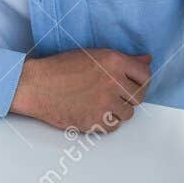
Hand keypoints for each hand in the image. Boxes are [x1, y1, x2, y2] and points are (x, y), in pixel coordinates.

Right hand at [10, 48, 150, 132]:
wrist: (36, 85)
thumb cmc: (61, 68)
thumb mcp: (94, 55)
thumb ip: (123, 59)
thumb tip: (147, 60)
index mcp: (114, 61)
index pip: (146, 74)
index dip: (141, 80)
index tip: (134, 83)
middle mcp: (113, 82)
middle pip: (139, 97)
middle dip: (130, 97)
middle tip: (117, 95)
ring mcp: (105, 103)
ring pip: (127, 114)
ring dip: (118, 111)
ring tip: (101, 103)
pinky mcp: (95, 121)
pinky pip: (113, 127)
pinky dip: (106, 122)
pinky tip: (93, 112)